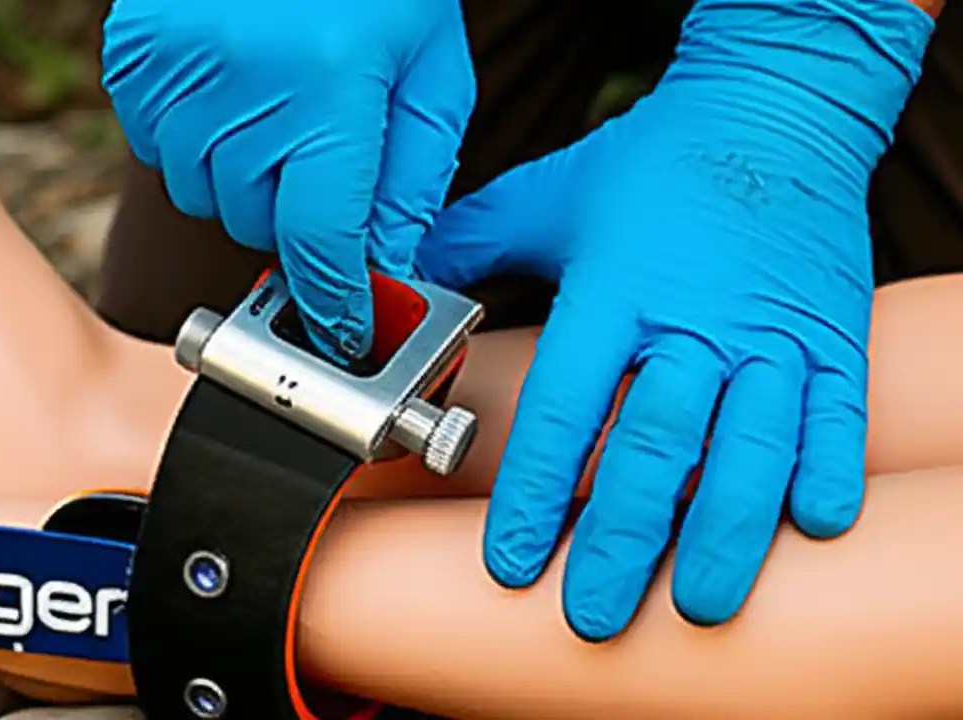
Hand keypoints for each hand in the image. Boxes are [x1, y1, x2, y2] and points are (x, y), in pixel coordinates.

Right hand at [100, 0, 473, 360]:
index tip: (343, 334)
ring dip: (247, 179)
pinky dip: (201, 143)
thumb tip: (385, 268)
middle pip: (261, 225)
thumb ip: (412, 181)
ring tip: (279, 110)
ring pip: (207, 196)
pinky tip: (236, 94)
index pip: (321, 245)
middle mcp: (242, 92)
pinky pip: (164, 151)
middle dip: (300, 212)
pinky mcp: (134, 63)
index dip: (334, 302)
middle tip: (323, 158)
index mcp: (329, 93)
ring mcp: (174, 79)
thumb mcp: (430, 75)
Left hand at [415, 0, 934, 638]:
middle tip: (596, 614)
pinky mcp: (830, 337)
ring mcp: (769, 336)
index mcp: (615, 293)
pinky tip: (810, 529)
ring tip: (701, 605)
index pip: (566, 410)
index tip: (514, 561)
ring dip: (725, 534)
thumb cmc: (656, 159)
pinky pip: (834, 416)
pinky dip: (824, 473)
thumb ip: (472, 244)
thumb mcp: (549, 196)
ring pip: (749, 449)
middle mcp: (693, 323)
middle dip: (624, 541)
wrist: (774, 109)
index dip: (537, 492)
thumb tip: (403, 284)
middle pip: (656, 448)